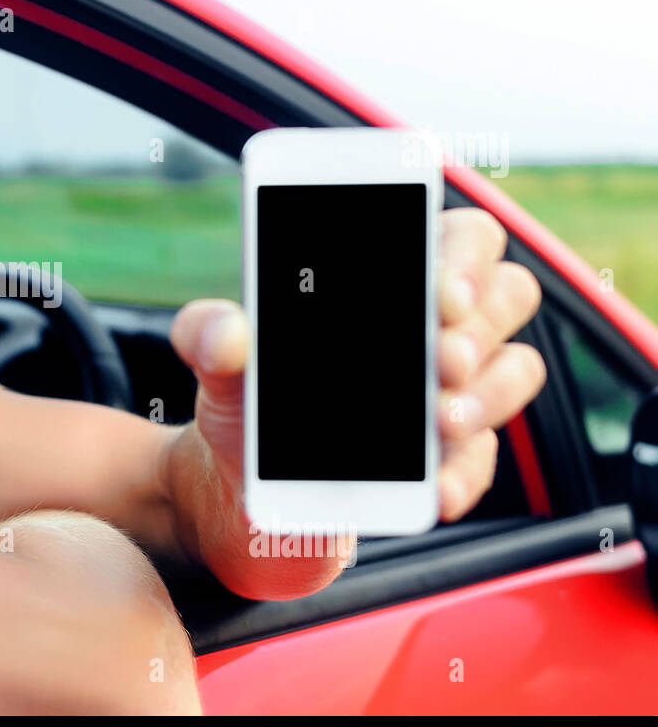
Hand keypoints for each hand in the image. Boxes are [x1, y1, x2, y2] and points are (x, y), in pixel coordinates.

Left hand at [167, 207, 546, 596]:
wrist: (235, 483)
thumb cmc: (244, 397)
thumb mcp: (217, 361)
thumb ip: (208, 335)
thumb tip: (225, 332)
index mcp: (388, 280)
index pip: (460, 237)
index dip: (464, 256)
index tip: (439, 292)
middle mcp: (433, 327)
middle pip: (507, 294)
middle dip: (481, 324)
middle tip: (441, 358)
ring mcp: (449, 391)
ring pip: (517, 369)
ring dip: (488, 394)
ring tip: (439, 420)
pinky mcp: (449, 457)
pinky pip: (484, 458)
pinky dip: (466, 473)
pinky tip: (438, 489)